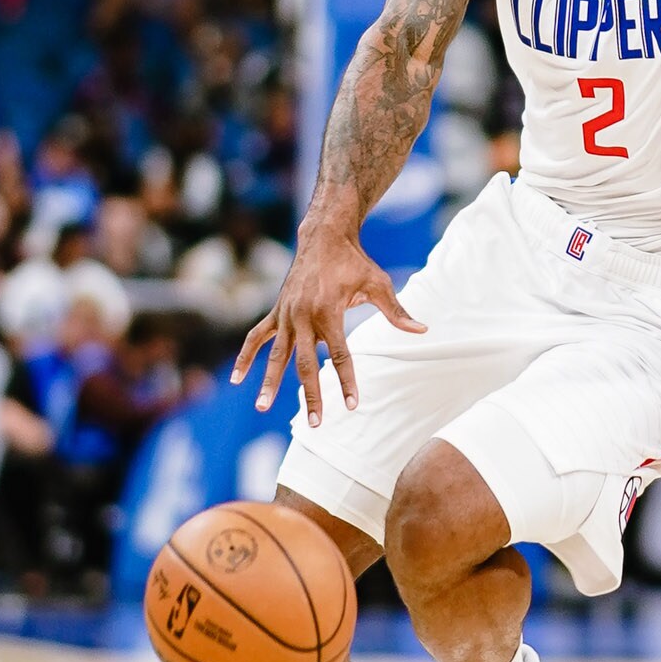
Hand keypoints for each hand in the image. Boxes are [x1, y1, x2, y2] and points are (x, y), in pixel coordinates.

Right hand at [232, 223, 423, 426]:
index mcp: (328, 312)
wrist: (323, 237)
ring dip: (269, 383)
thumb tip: (422, 330)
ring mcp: (286, 315)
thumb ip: (396, 311)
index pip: (339, 355)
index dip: (347, 381)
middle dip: (310, 395)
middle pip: (305, 364)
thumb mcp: (378, 283)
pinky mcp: (276, 312)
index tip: (353, 405)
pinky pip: (257, 338)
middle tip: (315, 423)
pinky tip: (238, 379)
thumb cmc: (354, 262)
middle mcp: (303, 316)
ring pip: (277, 356)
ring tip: (262, 408)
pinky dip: (246, 357)